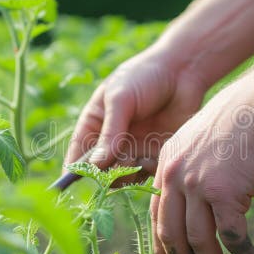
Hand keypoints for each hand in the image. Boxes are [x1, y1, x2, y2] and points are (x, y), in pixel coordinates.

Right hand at [64, 48, 206, 176]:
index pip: (78, 153)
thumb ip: (110, 132)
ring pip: (123, 176)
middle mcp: (112, 140)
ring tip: (137, 157)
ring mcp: (134, 148)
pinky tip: (152, 155)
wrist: (182, 71)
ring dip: (127, 173)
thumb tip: (95, 164)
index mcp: (95, 124)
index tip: (71, 182)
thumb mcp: (121, 99)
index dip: (73, 170)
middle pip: (100, 171)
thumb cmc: (144, 77)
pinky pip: (147, 173)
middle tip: (117, 163)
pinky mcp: (155, 153)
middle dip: (105, 173)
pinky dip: (147, 170)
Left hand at [151, 81, 253, 253]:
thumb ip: (188, 173)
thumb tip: (194, 210)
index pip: (155, 218)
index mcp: (165, 167)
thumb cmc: (236, 123)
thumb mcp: (197, 143)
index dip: (162, 250)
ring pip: (200, 242)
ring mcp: (198, 186)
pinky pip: (232, 237)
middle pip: (172, 235)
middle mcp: (175, 178)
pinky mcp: (225, 194)